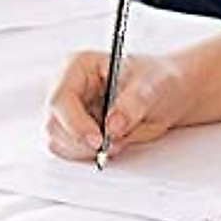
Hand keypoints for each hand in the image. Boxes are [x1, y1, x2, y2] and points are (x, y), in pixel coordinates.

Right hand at [44, 50, 195, 161]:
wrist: (166, 93)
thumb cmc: (157, 80)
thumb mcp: (152, 87)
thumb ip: (133, 104)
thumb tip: (112, 126)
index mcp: (77, 66)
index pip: (60, 99)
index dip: (75, 123)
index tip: (99, 140)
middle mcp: (65, 88)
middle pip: (54, 125)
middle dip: (83, 142)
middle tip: (114, 146)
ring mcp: (65, 112)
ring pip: (59, 143)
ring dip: (89, 150)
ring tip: (122, 137)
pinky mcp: (71, 132)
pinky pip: (71, 152)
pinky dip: (91, 154)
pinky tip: (115, 141)